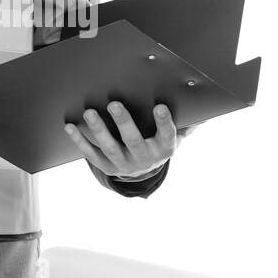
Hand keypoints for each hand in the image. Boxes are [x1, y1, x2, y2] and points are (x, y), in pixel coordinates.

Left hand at [63, 101, 181, 179]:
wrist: (144, 173)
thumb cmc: (159, 144)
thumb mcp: (175, 137)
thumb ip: (186, 124)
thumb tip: (206, 112)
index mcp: (164, 149)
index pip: (167, 135)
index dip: (164, 122)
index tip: (160, 107)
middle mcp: (144, 159)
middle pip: (133, 140)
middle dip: (123, 122)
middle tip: (114, 103)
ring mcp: (124, 164)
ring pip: (110, 147)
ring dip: (99, 130)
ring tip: (89, 113)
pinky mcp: (107, 167)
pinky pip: (92, 154)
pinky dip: (80, 141)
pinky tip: (70, 127)